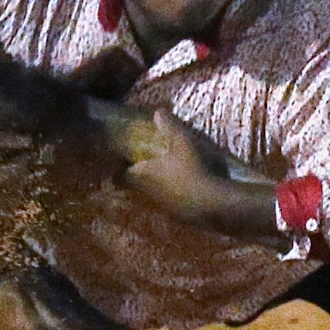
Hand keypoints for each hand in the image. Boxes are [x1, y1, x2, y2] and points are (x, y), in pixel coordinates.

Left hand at [121, 111, 230, 225]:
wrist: (210, 205)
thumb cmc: (191, 170)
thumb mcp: (182, 142)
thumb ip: (169, 126)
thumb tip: (158, 112)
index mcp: (142, 174)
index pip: (120, 176)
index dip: (120, 170)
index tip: (124, 163)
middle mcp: (147, 193)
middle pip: (135, 187)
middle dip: (139, 178)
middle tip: (148, 166)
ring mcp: (161, 207)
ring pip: (152, 197)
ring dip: (157, 188)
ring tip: (168, 177)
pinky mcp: (176, 217)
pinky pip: (169, 205)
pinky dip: (172, 198)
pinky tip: (185, 191)